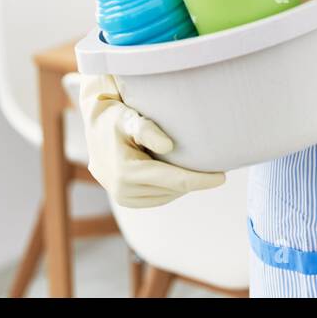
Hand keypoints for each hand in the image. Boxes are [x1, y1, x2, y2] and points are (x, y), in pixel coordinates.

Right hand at [77, 72, 226, 207]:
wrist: (94, 127)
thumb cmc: (116, 117)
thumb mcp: (129, 118)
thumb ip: (147, 130)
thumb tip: (168, 146)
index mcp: (127, 172)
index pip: (175, 181)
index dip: (201, 180)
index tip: (223, 177)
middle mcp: (122, 190)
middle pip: (173, 190)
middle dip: (195, 181)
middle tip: (215, 167)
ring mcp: (122, 197)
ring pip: (166, 196)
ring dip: (182, 186)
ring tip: (196, 168)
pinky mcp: (124, 200)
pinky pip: (156, 199)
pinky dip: (170, 189)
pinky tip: (177, 175)